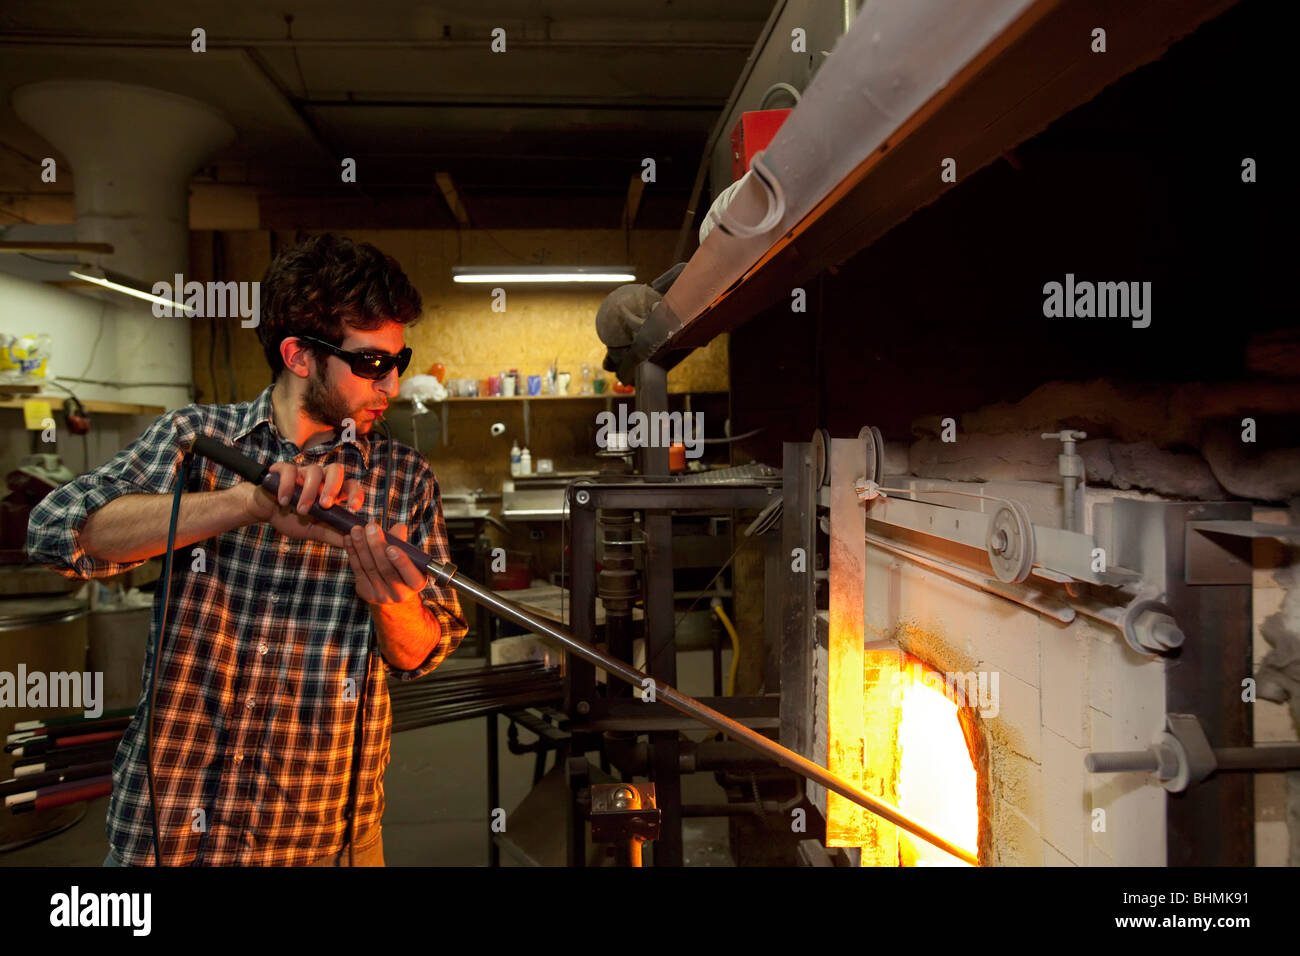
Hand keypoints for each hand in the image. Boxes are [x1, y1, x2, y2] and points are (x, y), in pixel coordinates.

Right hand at [242, 461, 364, 547]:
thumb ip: (332, 534)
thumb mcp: (313, 530)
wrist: (265, 513)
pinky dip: (287, 486)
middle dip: (333, 487)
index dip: (356, 493)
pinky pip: (289, 470)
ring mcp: (302, 471)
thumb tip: (353, 542)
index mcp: (331, 490)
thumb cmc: (291, 519)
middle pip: (336, 470)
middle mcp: (320, 478)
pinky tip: (284, 502)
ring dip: (309, 492)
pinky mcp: (283, 470)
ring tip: (301, 511)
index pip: (350, 485)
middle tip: (325, 505)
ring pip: (314, 471)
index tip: (353, 507)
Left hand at [342, 521, 427, 605]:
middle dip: (376, 546)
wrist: (393, 591)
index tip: (392, 547)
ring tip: (356, 529)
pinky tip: (348, 539)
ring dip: (361, 546)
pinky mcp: (365, 592)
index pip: (410, 575)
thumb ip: (403, 542)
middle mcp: (400, 594)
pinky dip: (352, 552)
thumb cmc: (403, 568)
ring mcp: (381, 595)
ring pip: (369, 567)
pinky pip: (357, 569)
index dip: (401, 562)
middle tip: (371, 527)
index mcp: (416, 584)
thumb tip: (398, 528)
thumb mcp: (410, 557)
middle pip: (385, 569)